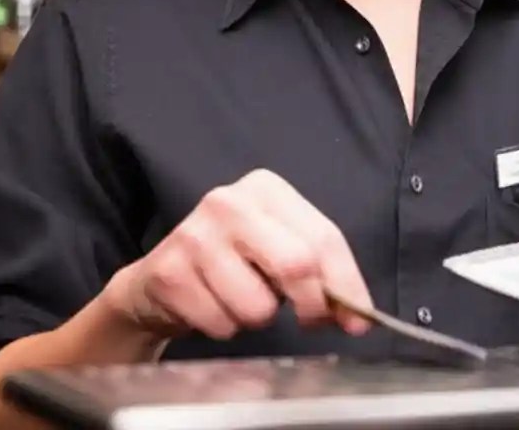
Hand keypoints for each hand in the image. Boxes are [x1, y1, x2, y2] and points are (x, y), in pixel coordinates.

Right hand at [102, 169, 372, 340]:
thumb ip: (322, 275)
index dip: (347, 285)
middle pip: (296, 265)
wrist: (160, 280)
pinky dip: (225, 328)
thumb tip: (358, 317)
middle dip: (312, 306)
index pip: (324, 238)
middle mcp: (229, 203)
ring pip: (257, 306)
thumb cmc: (234, 264)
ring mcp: (195, 236)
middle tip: (309, 321)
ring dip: (258, 319)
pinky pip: (221, 324)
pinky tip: (212, 305)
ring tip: (241, 300)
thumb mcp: (281, 252)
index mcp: (267, 190)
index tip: (358, 320)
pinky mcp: (169, 273)